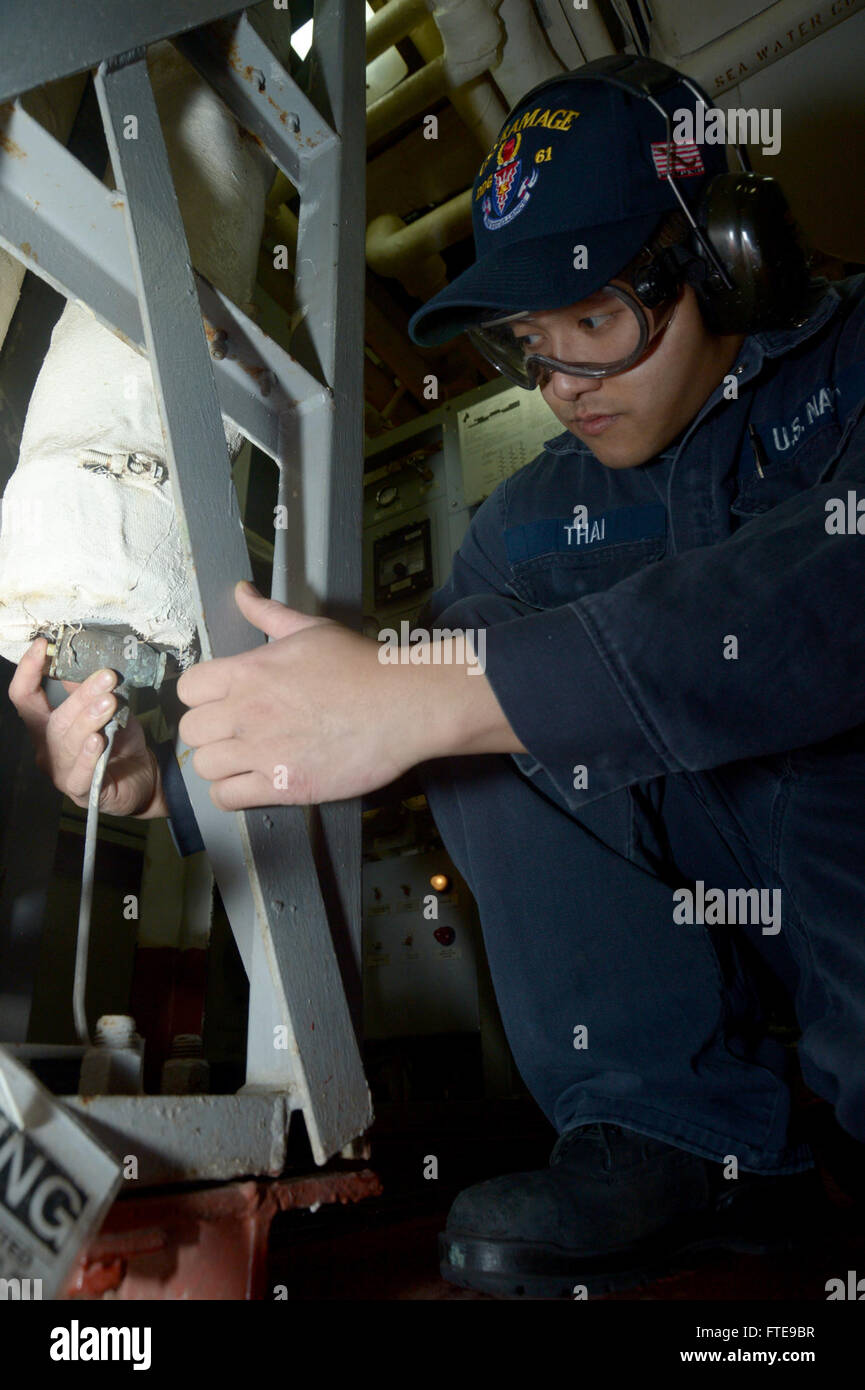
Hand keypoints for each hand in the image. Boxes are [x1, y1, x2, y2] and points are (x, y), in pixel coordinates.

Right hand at [8, 637, 167, 817]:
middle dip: (80, 696)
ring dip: (88, 720)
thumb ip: (87, 689)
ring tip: (109, 703)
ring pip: (67, 743)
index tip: (42, 646)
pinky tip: (98, 741)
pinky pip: (79, 774)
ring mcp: (60, 771)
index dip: (28, 671)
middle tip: (107, 678)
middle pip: (53, 719)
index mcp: (47, 725)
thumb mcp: (106, 709)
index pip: (25, 697)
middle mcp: (47, 748)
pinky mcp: (79, 790)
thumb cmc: (120, 742)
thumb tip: (79, 657)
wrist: (143, 777)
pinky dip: (88, 757)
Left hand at [176, 581, 439, 809]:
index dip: (201, 697)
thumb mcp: (311, 629)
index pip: (187, 689)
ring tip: (242, 760)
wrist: (405, 706)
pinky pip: (226, 798)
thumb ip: (268, 613)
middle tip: (234, 733)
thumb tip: (241, 591)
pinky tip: (251, 783)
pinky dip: (231, 794)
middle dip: (208, 732)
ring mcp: (263, 752)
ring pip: (204, 767)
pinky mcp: (282, 786)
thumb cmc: (361, 665)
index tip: (221, 702)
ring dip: (219, 764)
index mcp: (248, 671)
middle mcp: (247, 712)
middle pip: (191, 731)